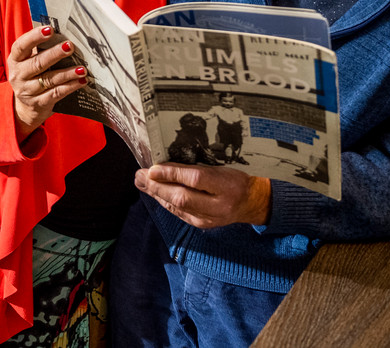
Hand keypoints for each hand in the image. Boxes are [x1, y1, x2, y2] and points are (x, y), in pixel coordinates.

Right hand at [7, 25, 87, 139]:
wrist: (26, 106)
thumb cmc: (31, 75)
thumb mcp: (29, 61)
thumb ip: (40, 49)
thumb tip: (62, 33)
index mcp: (15, 60)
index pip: (21, 46)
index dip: (34, 37)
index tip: (50, 29)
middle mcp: (18, 75)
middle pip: (37, 63)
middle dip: (55, 54)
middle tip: (70, 46)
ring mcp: (27, 91)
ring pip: (49, 79)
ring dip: (67, 73)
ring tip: (82, 68)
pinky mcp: (39, 103)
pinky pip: (56, 93)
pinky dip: (70, 87)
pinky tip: (81, 81)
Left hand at [134, 164, 271, 228]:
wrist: (249, 202)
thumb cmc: (233, 179)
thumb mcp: (219, 167)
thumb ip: (193, 168)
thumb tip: (162, 166)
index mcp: (226, 186)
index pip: (195, 179)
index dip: (172, 174)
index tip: (153, 167)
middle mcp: (219, 206)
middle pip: (182, 197)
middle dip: (157, 186)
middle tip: (140, 175)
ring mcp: (210, 219)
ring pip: (177, 207)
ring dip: (156, 194)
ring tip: (142, 182)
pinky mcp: (202, 225)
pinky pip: (178, 213)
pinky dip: (165, 202)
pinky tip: (155, 193)